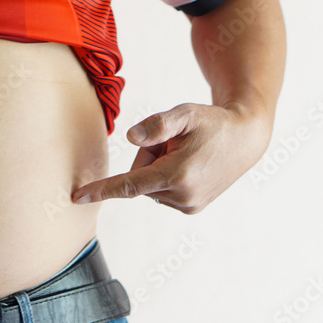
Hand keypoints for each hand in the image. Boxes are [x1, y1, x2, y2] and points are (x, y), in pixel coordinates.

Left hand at [71, 103, 270, 213]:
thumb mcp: (185, 114)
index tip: (76, 197)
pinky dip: (167, 177)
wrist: (246, 139)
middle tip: (177, 143)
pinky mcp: (191, 208)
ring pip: (149, 185)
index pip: (129, 184)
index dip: (101, 190)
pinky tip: (190, 166)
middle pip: (139, 177)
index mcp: (178, 174)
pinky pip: (161, 191)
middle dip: (149, 157)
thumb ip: (157, 124)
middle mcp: (183, 196)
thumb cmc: (212, 122)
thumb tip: (130, 138)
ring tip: (187, 154)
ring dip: (159, 168)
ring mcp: (188, 205)